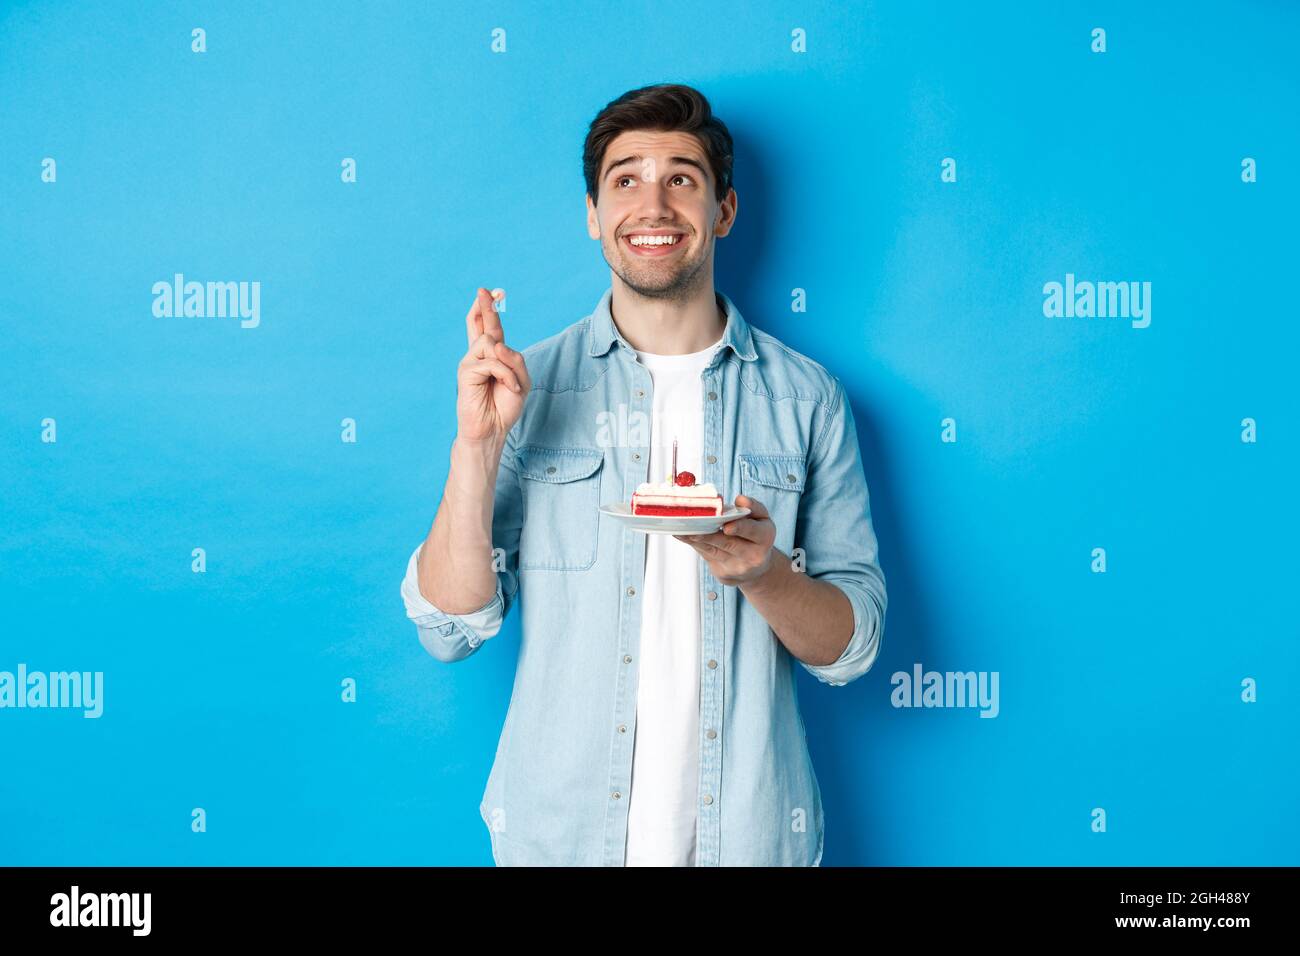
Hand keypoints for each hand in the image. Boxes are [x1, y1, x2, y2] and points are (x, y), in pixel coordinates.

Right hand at [457, 287, 530, 442]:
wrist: (492, 431)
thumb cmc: (504, 407)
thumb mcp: (521, 381)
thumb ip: (515, 360)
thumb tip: (497, 344)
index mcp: (491, 356)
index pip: (488, 327)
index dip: (489, 309)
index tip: (494, 291)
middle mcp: (478, 356)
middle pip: (479, 324)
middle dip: (485, 306)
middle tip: (485, 290)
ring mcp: (470, 363)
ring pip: (491, 343)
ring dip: (509, 364)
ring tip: (511, 384)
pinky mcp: (466, 372)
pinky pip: (492, 363)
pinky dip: (506, 375)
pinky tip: (509, 388)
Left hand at [673, 495, 775, 586]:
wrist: (756, 569)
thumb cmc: (756, 536)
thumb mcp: (761, 519)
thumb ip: (753, 506)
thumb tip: (740, 499)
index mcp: (764, 537)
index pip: (753, 531)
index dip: (740, 528)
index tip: (727, 526)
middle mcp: (753, 556)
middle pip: (729, 544)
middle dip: (710, 536)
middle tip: (694, 528)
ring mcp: (737, 568)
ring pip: (713, 551)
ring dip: (695, 539)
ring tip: (681, 529)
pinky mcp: (723, 574)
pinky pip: (706, 556)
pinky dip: (693, 544)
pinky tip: (682, 535)